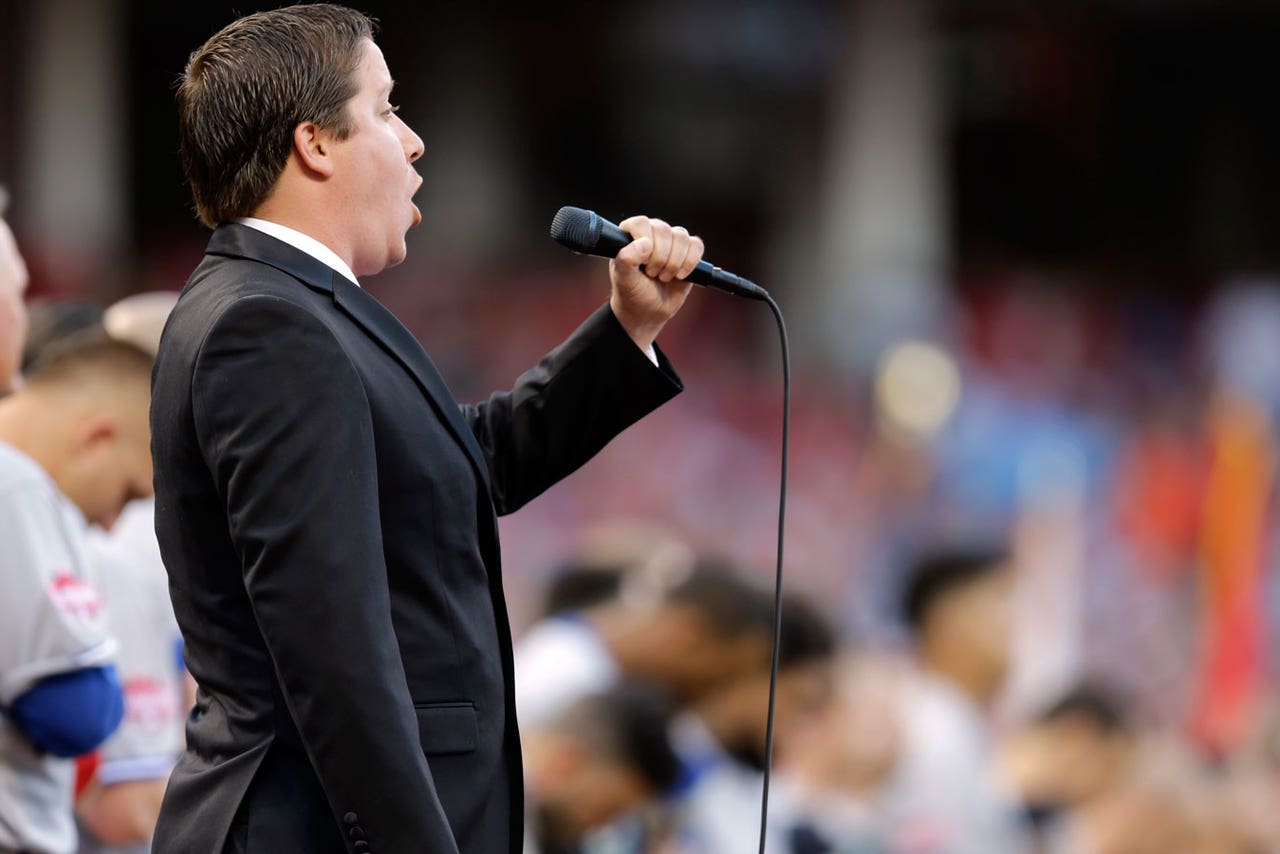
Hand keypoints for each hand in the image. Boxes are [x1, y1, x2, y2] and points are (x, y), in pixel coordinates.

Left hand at [608, 216, 703, 352]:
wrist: (648, 311)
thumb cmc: (632, 292)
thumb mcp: (624, 279)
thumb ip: (626, 259)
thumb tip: (644, 243)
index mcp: (631, 234)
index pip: (641, 224)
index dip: (645, 244)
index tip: (643, 263)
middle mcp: (652, 233)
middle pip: (664, 230)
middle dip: (660, 258)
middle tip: (652, 274)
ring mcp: (671, 241)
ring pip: (681, 237)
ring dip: (674, 262)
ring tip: (664, 277)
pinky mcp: (689, 252)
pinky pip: (697, 246)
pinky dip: (690, 262)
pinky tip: (680, 275)